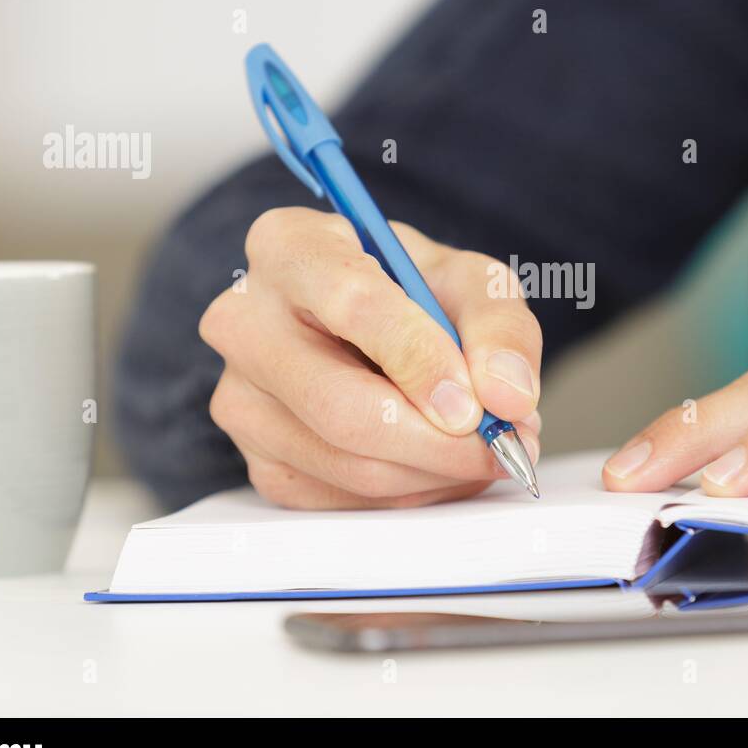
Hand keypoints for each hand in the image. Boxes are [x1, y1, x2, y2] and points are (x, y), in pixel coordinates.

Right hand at [199, 208, 540, 508]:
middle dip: (438, 441)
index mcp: (288, 246)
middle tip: (502, 446)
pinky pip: (342, 500)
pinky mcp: (258, 460)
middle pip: (341, 405)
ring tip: (484, 449)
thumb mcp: (470, 282)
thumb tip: (507, 396)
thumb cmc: (412, 294)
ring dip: (435, 472)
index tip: (475, 404)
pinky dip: (410, 492)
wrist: (369, 329)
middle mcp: (243, 321)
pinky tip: (438, 464)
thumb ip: (499, 326)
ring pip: (347, 463)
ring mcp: (240, 397)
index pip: (352, 304)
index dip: (421, 361)